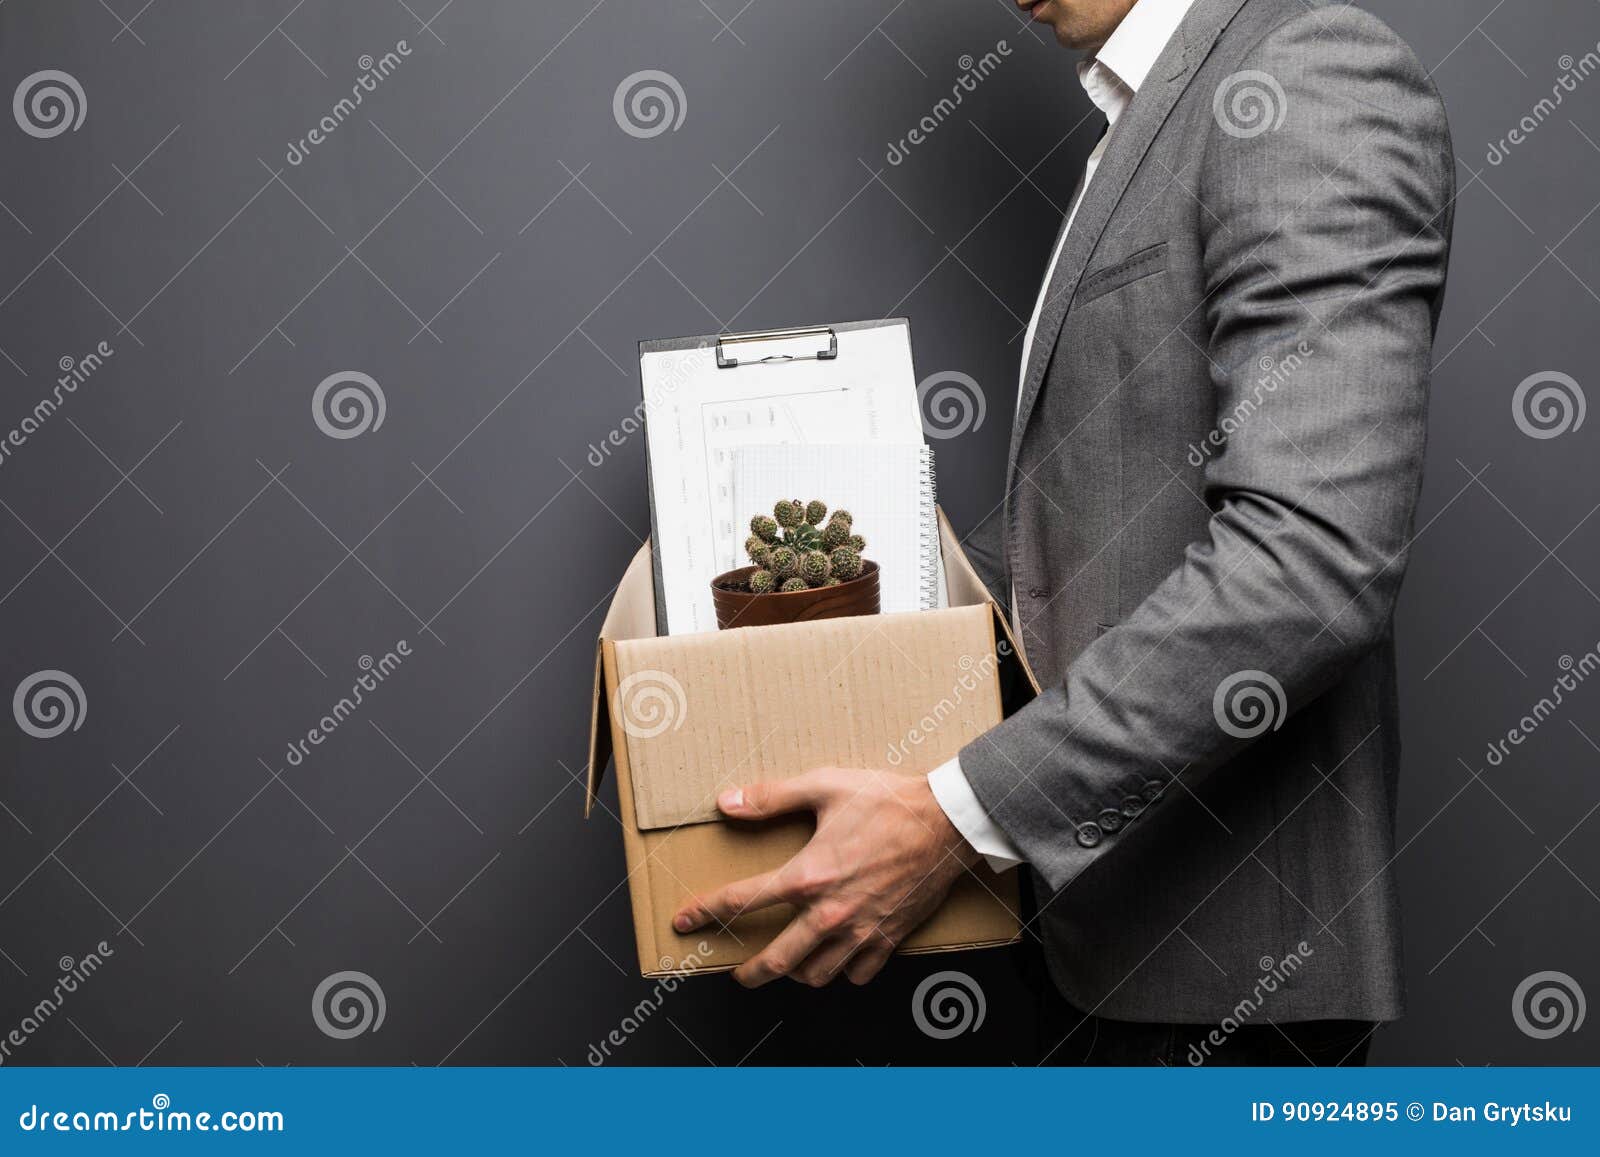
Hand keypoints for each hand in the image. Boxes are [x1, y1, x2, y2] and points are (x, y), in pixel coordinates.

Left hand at [672, 767, 980, 987]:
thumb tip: (726, 802)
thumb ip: (770, 797)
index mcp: (807, 875)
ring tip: (789, 964)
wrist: (947, 821)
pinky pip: (858, 973)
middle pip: (776, 961)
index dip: (706, 912)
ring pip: (817, 975)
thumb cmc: (887, 800)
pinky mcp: (889, 938)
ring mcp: (860, 930)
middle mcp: (829, 913)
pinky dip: (844, 972)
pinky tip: (838, 958)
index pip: (741, 901)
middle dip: (749, 973)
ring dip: (797, 973)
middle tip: (737, 974)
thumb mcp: (824, 786)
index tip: (685, 920)